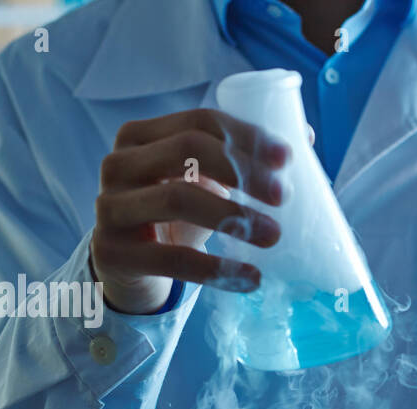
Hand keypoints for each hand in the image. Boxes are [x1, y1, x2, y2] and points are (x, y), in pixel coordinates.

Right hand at [91, 109, 288, 313]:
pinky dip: (218, 270)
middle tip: (285, 197)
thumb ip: (238, 160)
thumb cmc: (171, 216)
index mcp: (140, 136)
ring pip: (178, 199)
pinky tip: (252, 278)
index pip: (199, 121)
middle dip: (243, 170)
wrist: (127, 267)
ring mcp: (109, 207)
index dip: (245, 135)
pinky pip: (173, 259)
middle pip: (188, 150)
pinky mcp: (113, 252)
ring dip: (234, 217)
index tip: (287, 160)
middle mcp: (118, 164)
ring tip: (274, 236)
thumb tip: (307, 137)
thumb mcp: (199, 182)